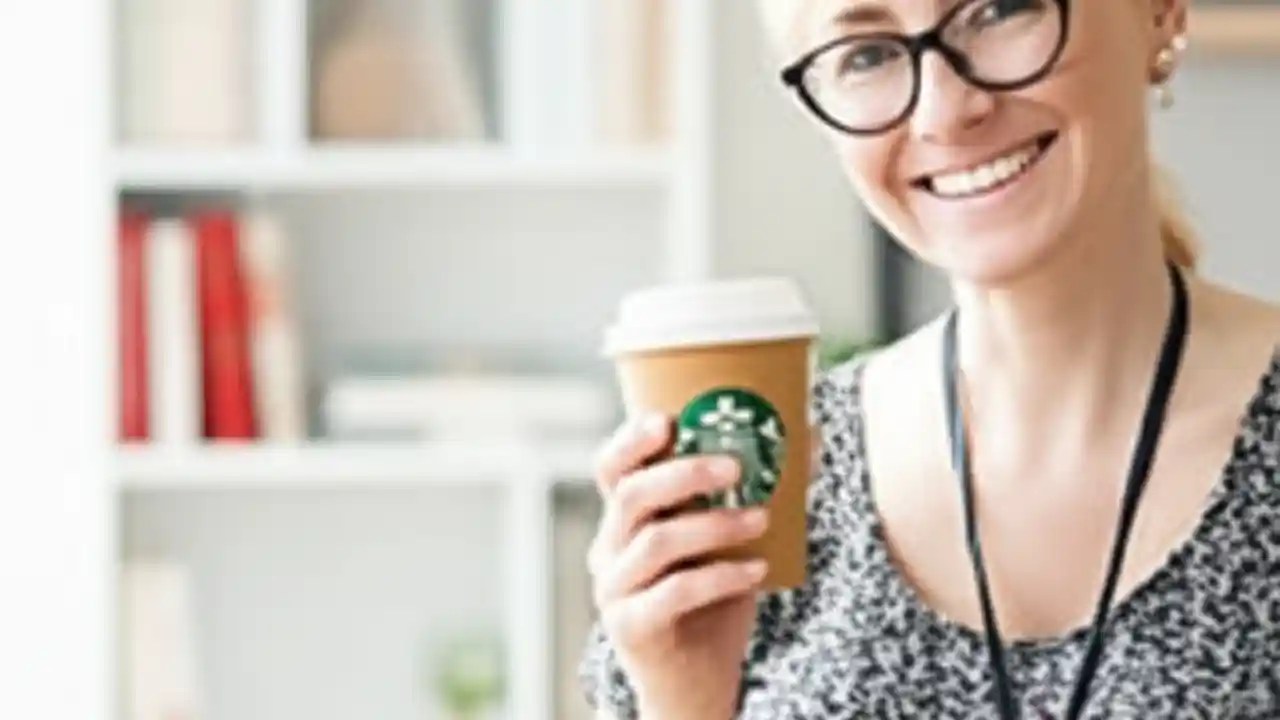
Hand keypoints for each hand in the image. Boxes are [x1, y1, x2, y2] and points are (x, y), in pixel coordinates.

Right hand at [587, 413, 767, 719]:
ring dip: (714, 524)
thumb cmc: (713, 598)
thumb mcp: (726, 542)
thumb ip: (748, 493)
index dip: (632, 440)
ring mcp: (614, 589)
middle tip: (737, 465)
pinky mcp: (632, 627)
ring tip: (762, 518)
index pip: (610, 468)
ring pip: (656, 541)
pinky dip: (720, 576)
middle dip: (685, 473)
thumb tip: (809, 437)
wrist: (698, 679)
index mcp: (623, 519)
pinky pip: (674, 592)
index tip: (669, 419)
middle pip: (632, 495)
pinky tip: (757, 569)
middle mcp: (608, 549)